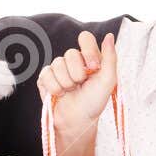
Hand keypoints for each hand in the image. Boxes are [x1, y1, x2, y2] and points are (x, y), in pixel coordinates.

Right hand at [37, 30, 116, 155]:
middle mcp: (73, 60)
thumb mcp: (108, 80)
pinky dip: (54, 87)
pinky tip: (60, 94)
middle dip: (77, 74)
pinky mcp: (45, 77)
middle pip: (71, 53)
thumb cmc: (94, 101)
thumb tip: (109, 35)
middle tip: (81, 85)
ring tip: (71, 91)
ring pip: (57, 64)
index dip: (88, 51)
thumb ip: (110, 57)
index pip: (85, 38)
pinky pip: (46, 74)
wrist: (77, 120)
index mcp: (89, 58)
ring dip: (66, 83)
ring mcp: (58, 68)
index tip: (93, 67)